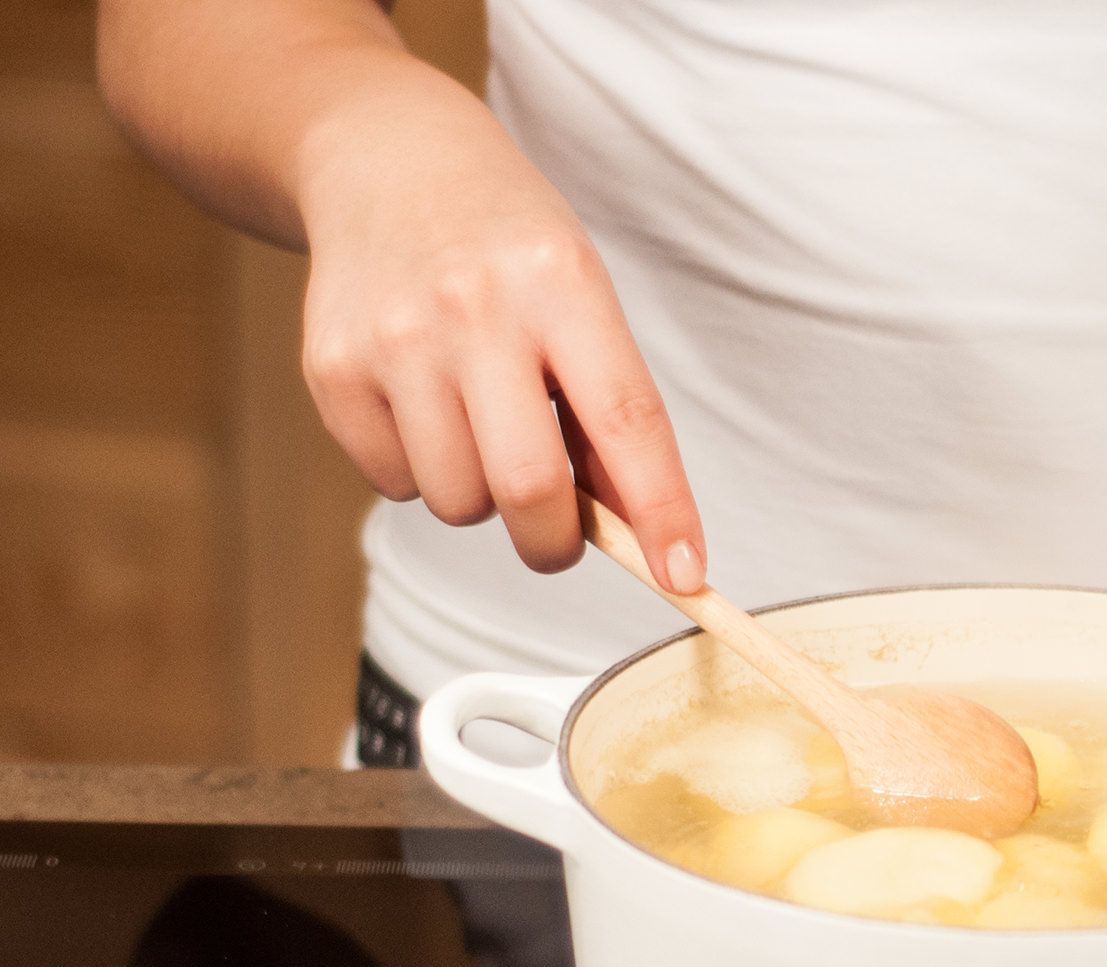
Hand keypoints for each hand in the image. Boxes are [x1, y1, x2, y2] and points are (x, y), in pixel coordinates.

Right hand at [297, 88, 703, 587]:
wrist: (386, 162)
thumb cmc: (509, 248)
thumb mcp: (582, 297)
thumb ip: (610, 410)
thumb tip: (643, 535)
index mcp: (561, 282)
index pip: (626, 420)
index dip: (661, 510)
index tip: (685, 575)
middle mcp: (475, 308)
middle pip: (527, 487)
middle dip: (554, 541)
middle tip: (559, 534)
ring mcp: (395, 338)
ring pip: (457, 501)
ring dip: (483, 497)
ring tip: (480, 427)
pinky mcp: (332, 369)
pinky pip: (395, 484)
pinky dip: (422, 473)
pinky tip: (424, 406)